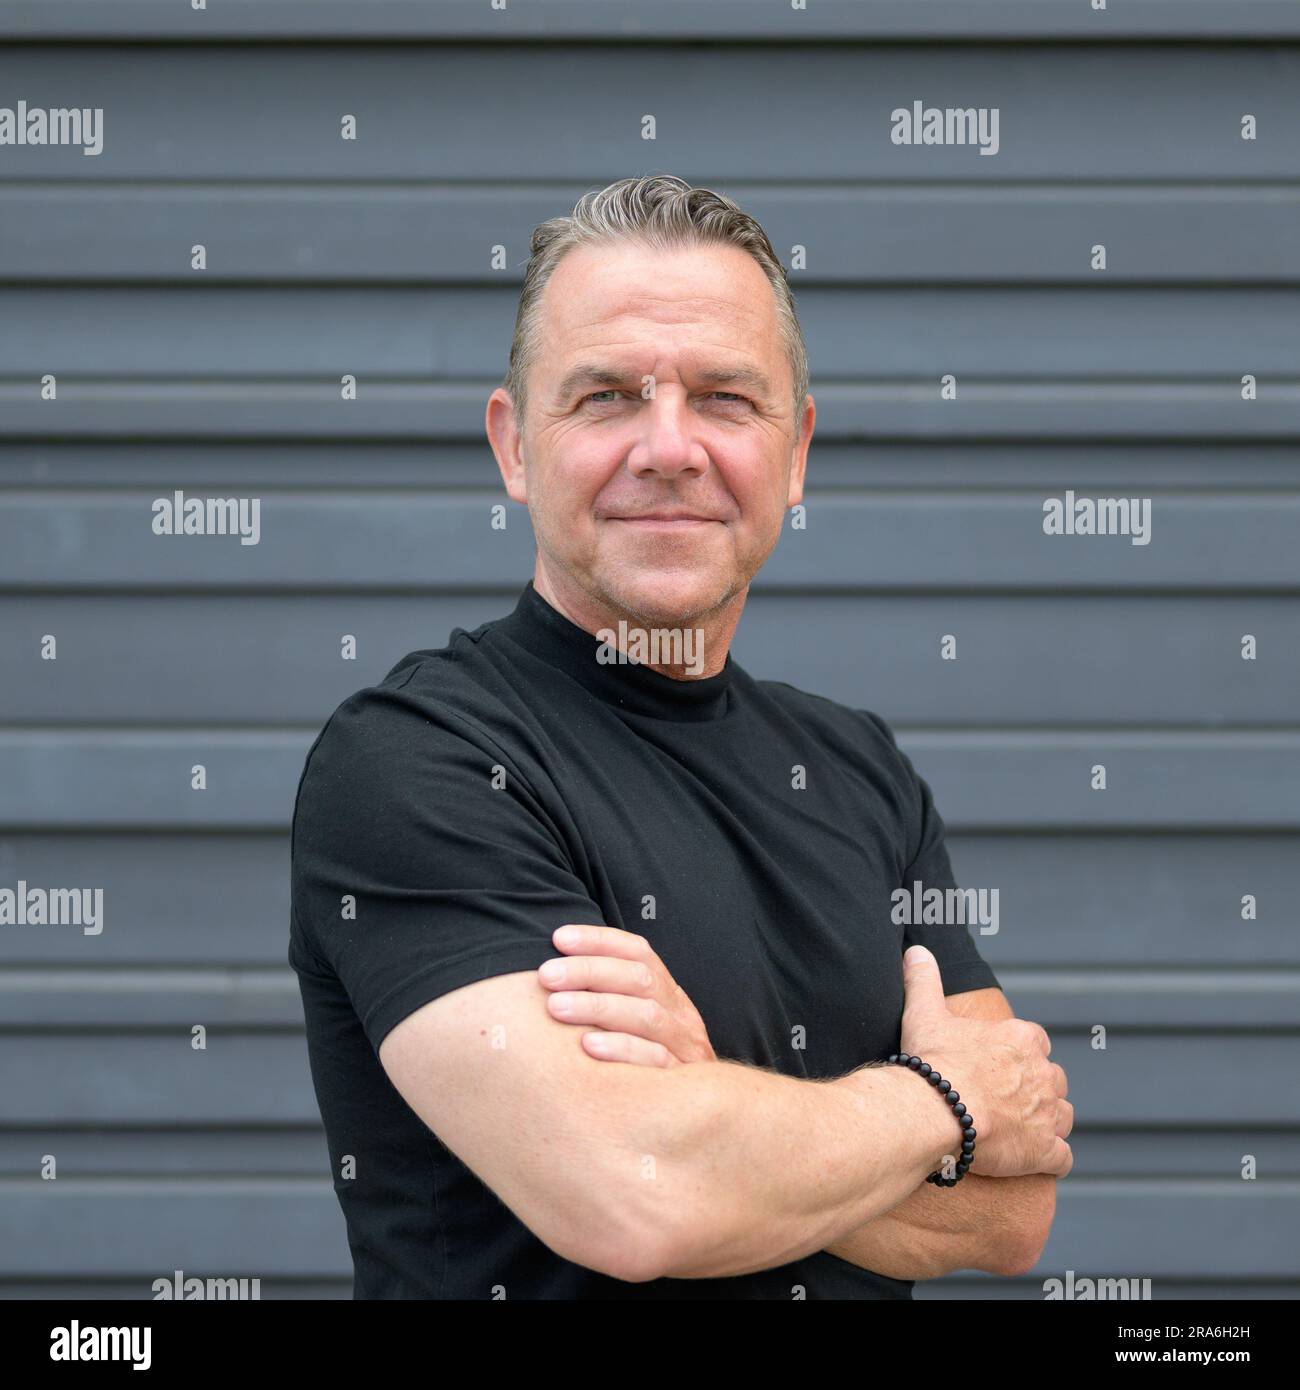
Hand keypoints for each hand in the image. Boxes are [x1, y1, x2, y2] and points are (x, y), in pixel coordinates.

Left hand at [537, 924, 716, 1066]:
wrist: (702, 1116)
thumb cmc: (646, 1065)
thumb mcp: (637, 1024)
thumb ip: (610, 997)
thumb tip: (555, 970)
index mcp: (668, 993)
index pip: (638, 952)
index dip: (598, 940)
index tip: (558, 938)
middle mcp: (680, 1014)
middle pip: (638, 978)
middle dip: (588, 971)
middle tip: (547, 975)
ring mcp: (685, 1047)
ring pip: (646, 1015)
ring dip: (598, 1006)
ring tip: (556, 1007)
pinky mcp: (681, 1082)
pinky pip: (655, 1060)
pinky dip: (621, 1049)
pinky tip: (587, 1047)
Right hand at [900, 945, 1072, 1178]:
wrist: (937, 1110)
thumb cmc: (933, 1061)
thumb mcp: (924, 1012)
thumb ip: (924, 979)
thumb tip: (916, 951)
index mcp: (1022, 1039)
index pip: (1035, 1042)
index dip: (1018, 1055)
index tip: (997, 1066)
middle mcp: (1044, 1074)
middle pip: (1052, 1080)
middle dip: (1036, 1089)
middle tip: (1004, 1100)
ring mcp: (1048, 1114)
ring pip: (1063, 1116)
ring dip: (1048, 1122)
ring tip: (1019, 1130)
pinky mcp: (1046, 1150)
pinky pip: (1062, 1157)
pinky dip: (1051, 1158)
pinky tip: (1032, 1160)